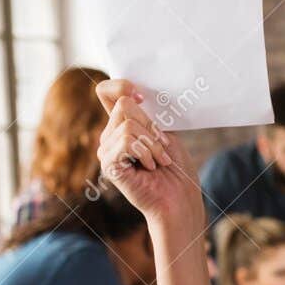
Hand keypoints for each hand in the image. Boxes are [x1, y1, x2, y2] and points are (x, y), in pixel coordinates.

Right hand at [96, 79, 203, 230]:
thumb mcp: (162, 132)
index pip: (106, 91)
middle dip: (151, 124)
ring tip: (160, 161)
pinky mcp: (108, 164)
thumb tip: (131, 92)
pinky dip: (146, 152)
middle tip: (162, 147)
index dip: (122, 85)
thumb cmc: (175, 169)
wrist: (179, 198)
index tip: (143, 96)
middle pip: (124, 104)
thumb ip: (144, 113)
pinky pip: (126, 140)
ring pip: (128, 124)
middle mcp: (109, 137)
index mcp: (121, 125)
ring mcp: (106, 151)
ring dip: (153, 143)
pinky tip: (151, 167)